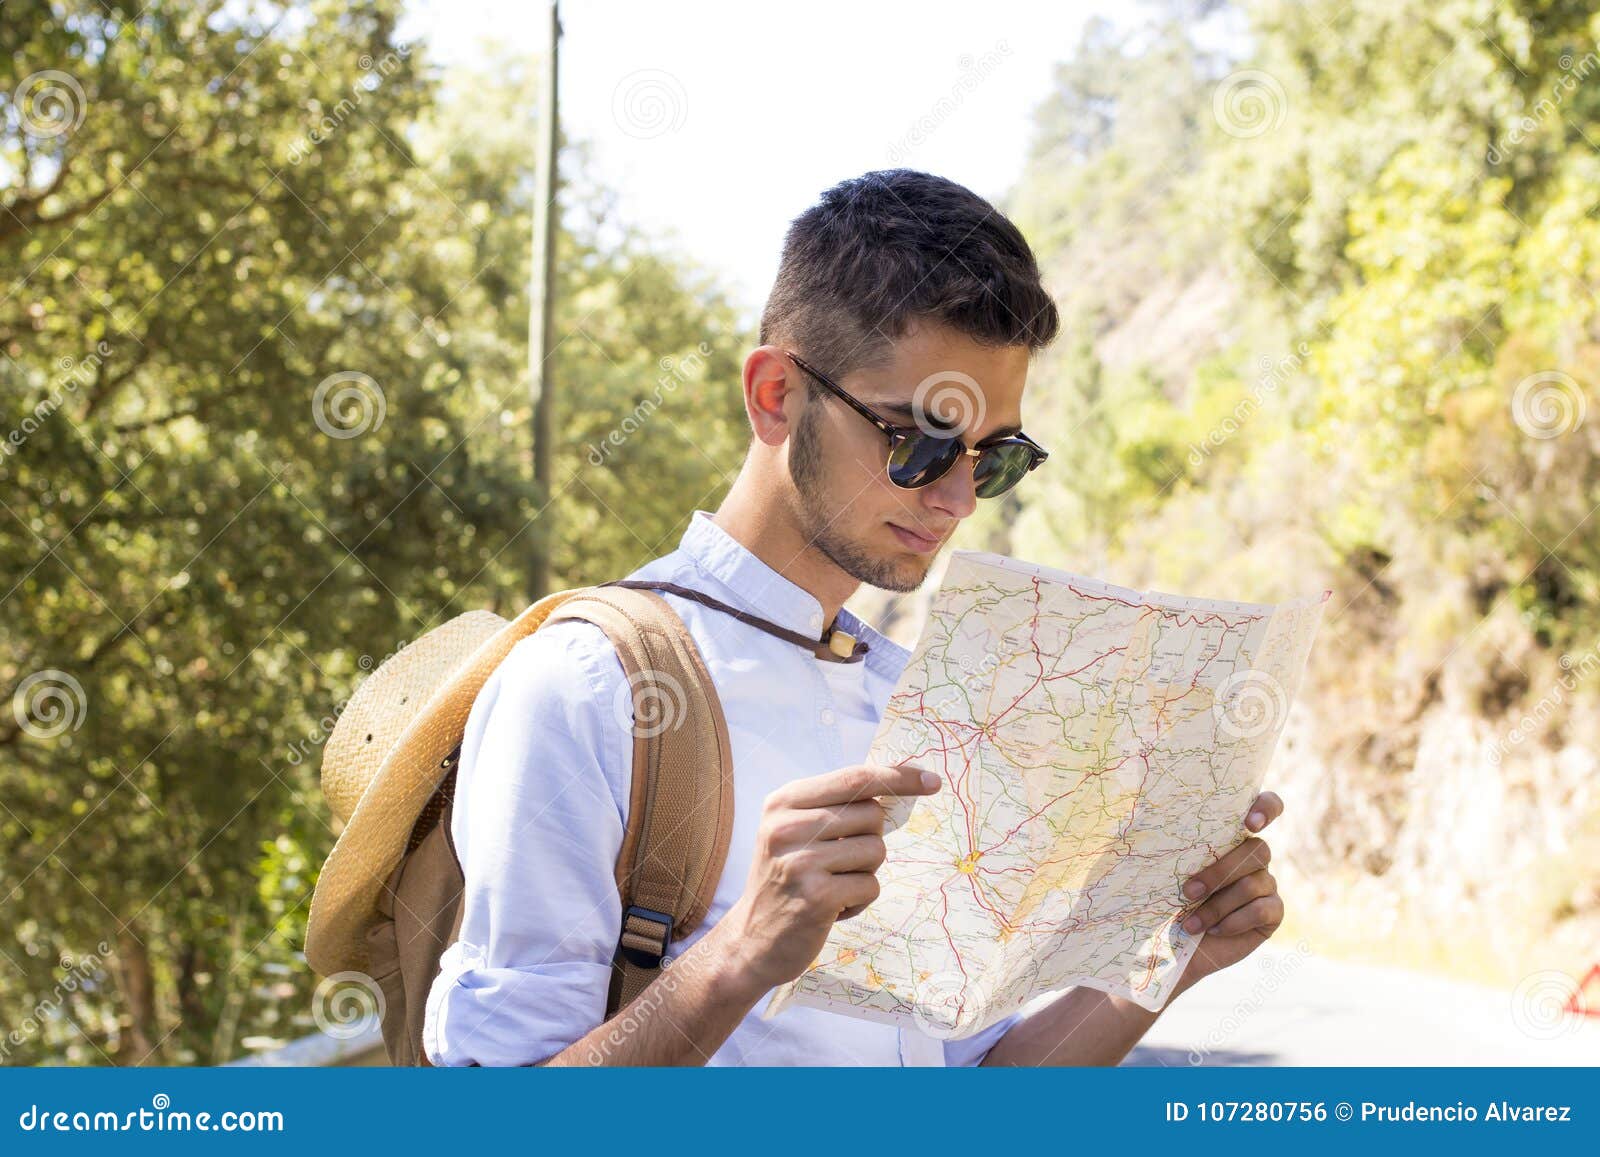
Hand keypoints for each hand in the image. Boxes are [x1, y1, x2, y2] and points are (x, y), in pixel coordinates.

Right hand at [717, 762, 941, 991]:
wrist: (751, 940)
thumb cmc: (785, 880)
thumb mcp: (795, 831)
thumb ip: (835, 806)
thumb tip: (899, 786)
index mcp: (783, 801)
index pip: (854, 778)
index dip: (898, 777)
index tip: (932, 781)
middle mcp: (787, 827)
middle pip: (871, 815)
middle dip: (870, 839)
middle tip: (840, 862)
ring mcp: (800, 862)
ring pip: (876, 850)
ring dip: (865, 872)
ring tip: (833, 885)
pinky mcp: (816, 898)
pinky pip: (871, 885)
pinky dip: (861, 899)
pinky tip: (833, 908)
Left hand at [1174, 791, 1284, 990]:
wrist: (1174, 946)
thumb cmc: (1166, 900)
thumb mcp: (1160, 869)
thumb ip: (1163, 842)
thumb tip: (1136, 816)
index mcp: (1231, 836)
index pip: (1266, 806)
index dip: (1266, 808)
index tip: (1249, 822)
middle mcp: (1253, 857)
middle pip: (1257, 850)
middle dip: (1219, 872)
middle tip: (1188, 891)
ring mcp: (1267, 884)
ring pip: (1254, 883)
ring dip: (1217, 905)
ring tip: (1191, 923)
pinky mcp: (1273, 912)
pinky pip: (1262, 910)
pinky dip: (1234, 921)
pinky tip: (1214, 930)